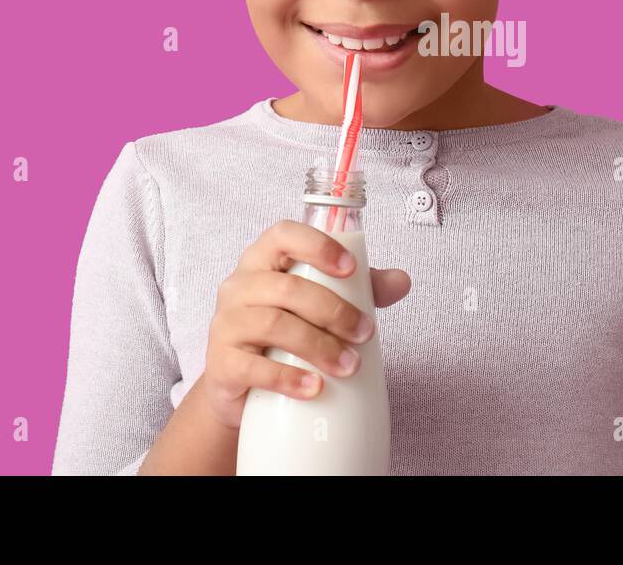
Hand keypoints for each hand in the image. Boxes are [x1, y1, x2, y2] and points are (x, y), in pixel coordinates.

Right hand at [201, 219, 411, 430]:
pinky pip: (253, 368)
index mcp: (263, 261)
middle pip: (288, 288)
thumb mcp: (321, 303)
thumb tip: (402, 281)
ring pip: (273, 325)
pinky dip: (288, 378)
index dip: (317, 246)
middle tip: (365, 333)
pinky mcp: (220, 364)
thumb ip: (362, 289)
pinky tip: (314, 387)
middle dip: (334, 311)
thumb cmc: (285, 332)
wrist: (243, 385)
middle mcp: (239, 286)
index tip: (351, 269)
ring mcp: (225, 324)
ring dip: (319, 346)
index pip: (283, 235)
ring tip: (348, 366)